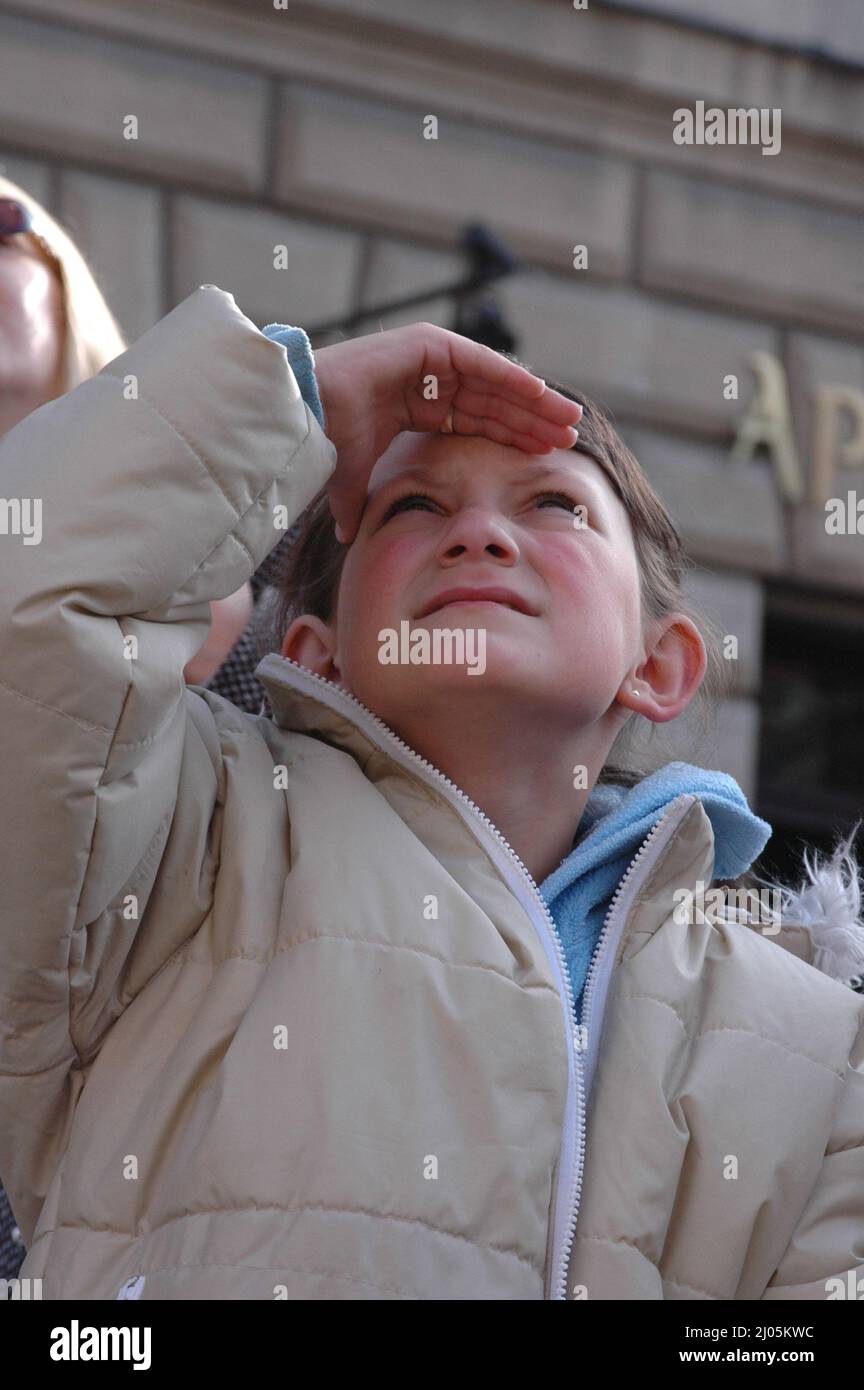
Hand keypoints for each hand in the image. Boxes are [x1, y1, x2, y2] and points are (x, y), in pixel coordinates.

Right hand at [312, 321, 581, 543]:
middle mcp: (425, 380)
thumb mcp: (356, 479)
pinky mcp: (429, 345)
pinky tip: (540, 394)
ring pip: (494, 381)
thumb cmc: (324, 444)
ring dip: (532, 398)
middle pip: (492, 402)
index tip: (541, 455)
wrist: (303, 417)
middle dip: (530, 419)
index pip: (475, 422)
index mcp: (414, 407)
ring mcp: (428, 358)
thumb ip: (359, 504)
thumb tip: (347, 541)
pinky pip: (481, 364)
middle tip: (568, 435)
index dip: (509, 438)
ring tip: (566, 416)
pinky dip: (512, 378)